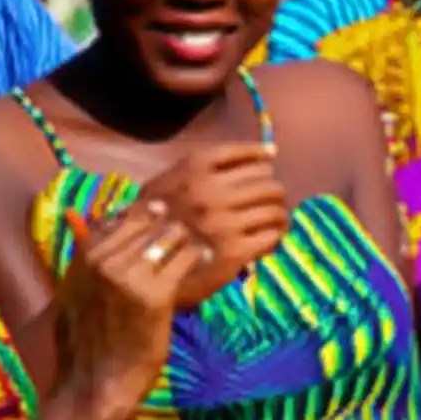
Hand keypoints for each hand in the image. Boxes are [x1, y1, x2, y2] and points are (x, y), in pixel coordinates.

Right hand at [52, 204, 203, 418]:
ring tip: (198, 250)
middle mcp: (102, 259)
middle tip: (188, 237)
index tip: (164, 226)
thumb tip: (90, 219)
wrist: (95, 385)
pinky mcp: (154, 295)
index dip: (149, 218)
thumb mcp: (76, 291)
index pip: (125, 213)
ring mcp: (127, 275)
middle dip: (171, 228)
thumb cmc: (89, 342)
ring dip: (188, 241)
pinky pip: (187, 258)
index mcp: (84, 254)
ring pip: (172, 233)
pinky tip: (206, 262)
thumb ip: (88, 257)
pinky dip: (200, 258)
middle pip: (150, 219)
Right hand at [137, 142, 289, 306]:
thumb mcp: (163, 183)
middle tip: (272, 198)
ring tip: (276, 220)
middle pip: (267, 180)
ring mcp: (223, 222)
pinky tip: (268, 240)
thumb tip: (260, 154)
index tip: (270, 157)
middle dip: (273, 189)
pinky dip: (275, 236)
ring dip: (279, 213)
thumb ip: (198, 168)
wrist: (141, 266)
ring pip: (274, 208)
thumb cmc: (152, 222)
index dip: (262, 155)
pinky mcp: (234, 251)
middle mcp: (210, 191)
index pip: (246, 153)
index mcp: (194, 168)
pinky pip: (271, 235)